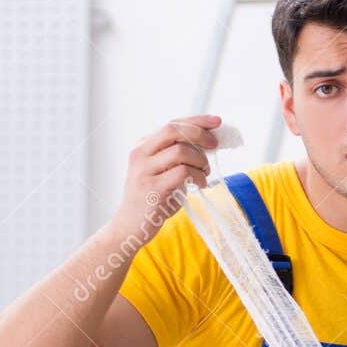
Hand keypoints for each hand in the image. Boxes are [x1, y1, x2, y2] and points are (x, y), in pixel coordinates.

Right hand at [114, 116, 222, 241]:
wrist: (130, 226)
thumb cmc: (151, 199)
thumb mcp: (160, 171)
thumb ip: (176, 156)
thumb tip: (207, 142)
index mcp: (142, 146)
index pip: (172, 124)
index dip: (196, 121)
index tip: (216, 121)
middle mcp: (140, 154)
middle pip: (174, 130)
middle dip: (200, 134)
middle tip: (215, 145)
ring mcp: (144, 171)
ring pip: (181, 151)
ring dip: (201, 160)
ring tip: (205, 172)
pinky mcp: (152, 189)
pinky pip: (183, 172)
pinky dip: (198, 176)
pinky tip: (200, 184)